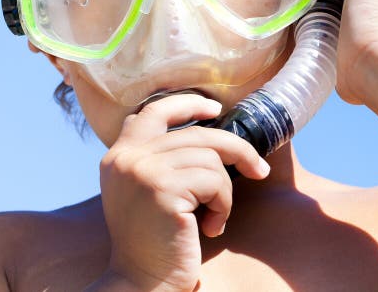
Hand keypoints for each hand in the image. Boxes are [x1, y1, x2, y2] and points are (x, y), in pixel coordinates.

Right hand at [97, 94, 270, 291]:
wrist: (143, 286)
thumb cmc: (154, 242)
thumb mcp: (146, 190)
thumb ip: (160, 158)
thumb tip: (206, 127)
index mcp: (119, 155)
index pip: (153, 111)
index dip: (187, 104)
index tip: (215, 108)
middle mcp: (127, 158)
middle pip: (196, 133)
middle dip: (235, 148)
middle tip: (258, 168)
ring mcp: (143, 171)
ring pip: (211, 158)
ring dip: (224, 191)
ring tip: (214, 217)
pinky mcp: (164, 189)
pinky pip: (215, 181)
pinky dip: (223, 205)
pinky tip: (211, 228)